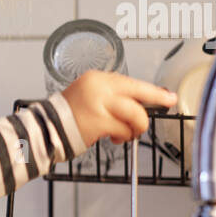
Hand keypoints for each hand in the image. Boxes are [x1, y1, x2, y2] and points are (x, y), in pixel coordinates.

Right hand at [61, 70, 175, 147]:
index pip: (130, 82)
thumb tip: (140, 103)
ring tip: (128, 133)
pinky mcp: (100, 122)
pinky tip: (116, 138)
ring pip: (135, 113)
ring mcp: (100, 104)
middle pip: (138, 92)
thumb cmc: (69, 115)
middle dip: (157, 98)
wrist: (47, 128)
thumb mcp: (90, 95)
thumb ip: (112, 96)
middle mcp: (99, 87)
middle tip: (168, 101)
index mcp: (97, 78)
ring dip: (137, 126)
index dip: (151, 90)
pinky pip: (124, 129)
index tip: (166, 94)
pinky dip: (124, 136)